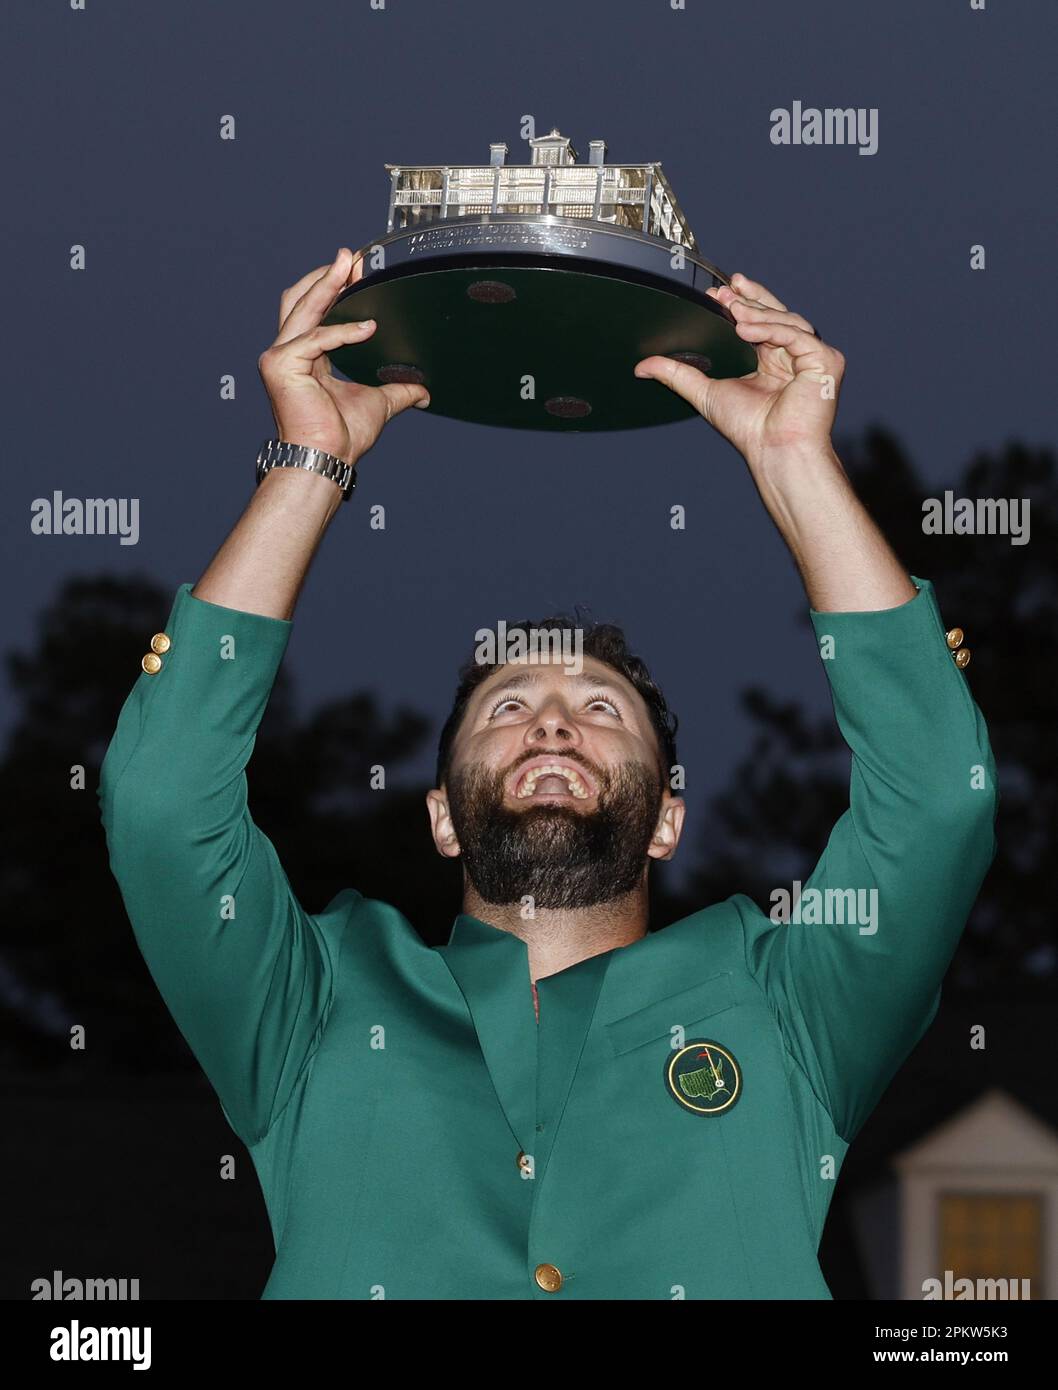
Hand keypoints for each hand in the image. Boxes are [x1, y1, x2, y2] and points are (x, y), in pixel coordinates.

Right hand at [258, 249, 429, 464]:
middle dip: (326, 275)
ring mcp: (280, 357)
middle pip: (301, 300)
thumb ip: (398, 391)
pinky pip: (317, 338)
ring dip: (328, 284)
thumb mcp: (378, 404)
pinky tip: (369, 328)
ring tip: (350, 265)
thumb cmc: (342, 438)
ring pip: (303, 308)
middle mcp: (288, 353)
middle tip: (352, 256)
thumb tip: (424, 391)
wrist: (327, 460)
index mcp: (306, 358)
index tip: (355, 268)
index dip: (332, 287)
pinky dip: (343, 332)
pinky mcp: (281, 365)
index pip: (314, 312)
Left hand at [633, 272, 843, 468]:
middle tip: (724, 291)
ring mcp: (814, 357)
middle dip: (749, 300)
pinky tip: (747, 329)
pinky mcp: (827, 361)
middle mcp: (795, 355)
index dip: (742, 302)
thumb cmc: (749, 429)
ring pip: (786, 321)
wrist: (774, 450)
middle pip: (775, 314)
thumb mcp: (705, 392)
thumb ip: (677, 374)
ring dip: (758, 313)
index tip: (718, 292)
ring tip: (732, 310)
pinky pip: (798, 336)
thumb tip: (642, 366)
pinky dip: (773, 330)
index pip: (760, 321)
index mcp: (773, 359)